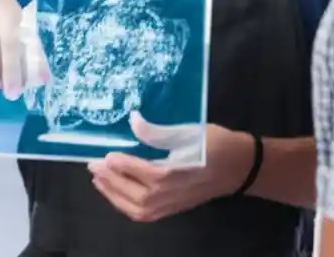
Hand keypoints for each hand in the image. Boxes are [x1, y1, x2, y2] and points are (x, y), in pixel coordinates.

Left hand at [87, 111, 253, 222]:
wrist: (240, 167)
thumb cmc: (216, 145)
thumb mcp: (188, 132)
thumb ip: (157, 131)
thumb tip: (133, 120)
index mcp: (173, 175)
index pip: (139, 172)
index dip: (120, 164)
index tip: (105, 154)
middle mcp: (169, 195)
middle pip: (133, 195)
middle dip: (111, 180)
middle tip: (93, 165)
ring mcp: (171, 205)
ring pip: (136, 209)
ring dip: (114, 195)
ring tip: (99, 180)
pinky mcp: (173, 209)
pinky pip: (144, 214)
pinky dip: (126, 205)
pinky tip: (117, 193)